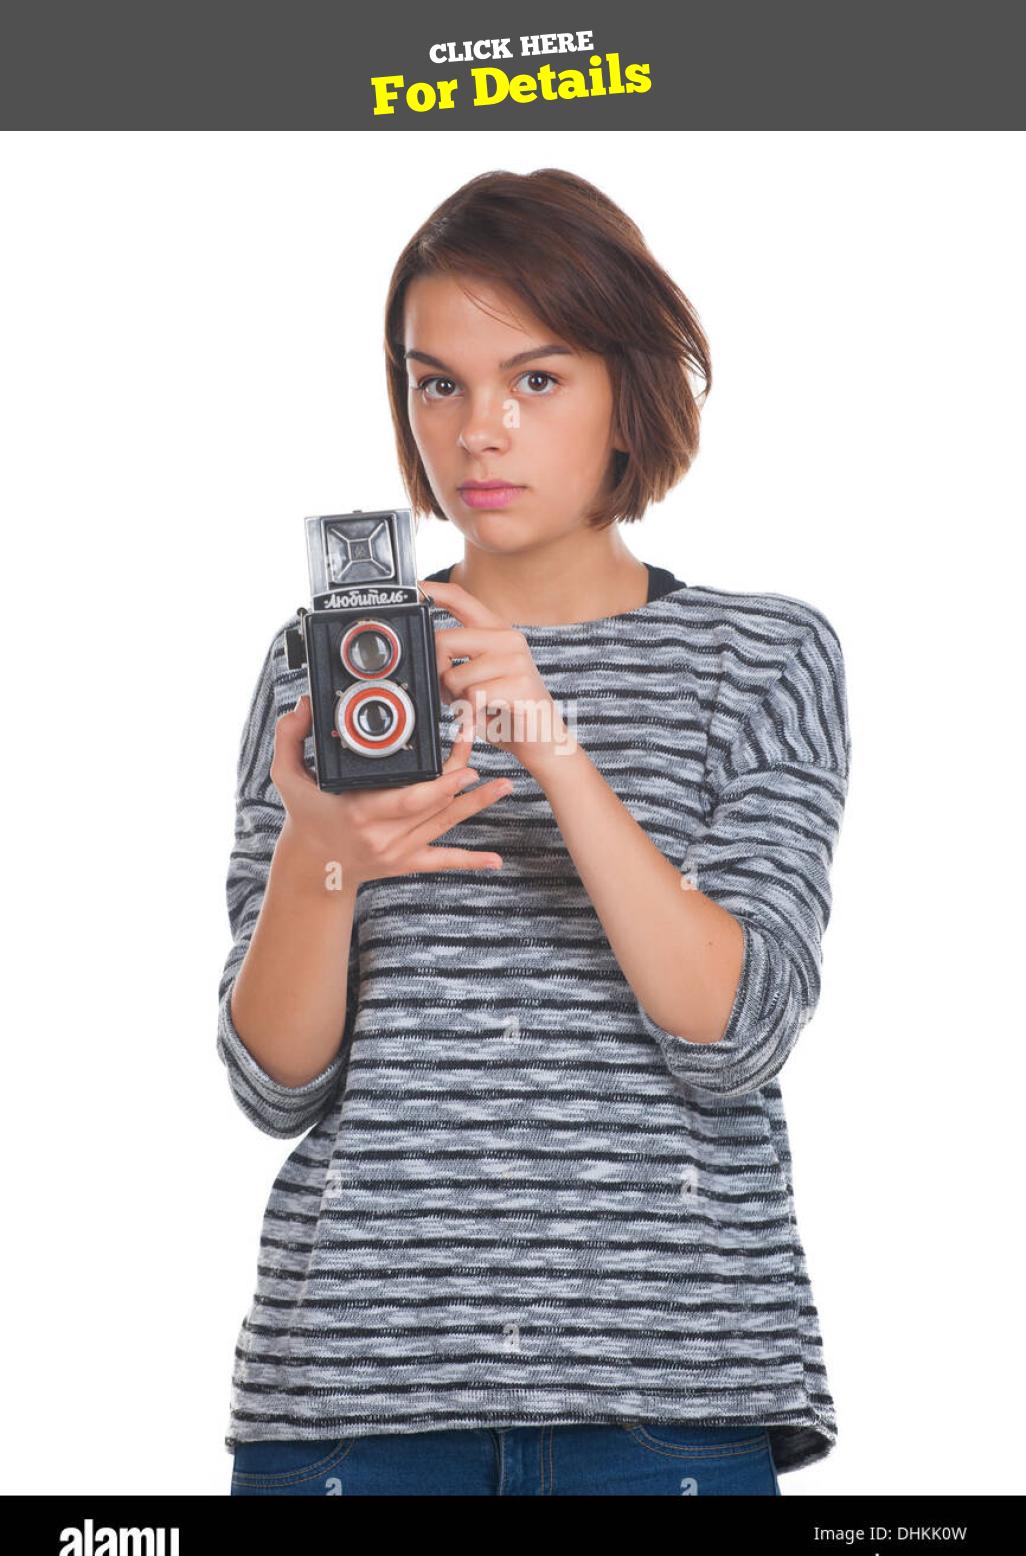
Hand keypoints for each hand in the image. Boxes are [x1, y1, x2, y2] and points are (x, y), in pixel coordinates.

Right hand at [269, 693, 511, 885]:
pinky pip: (441, 862)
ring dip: (475, 807)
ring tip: (504, 787)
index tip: (463, 766)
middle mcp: (381, 835)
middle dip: (462, 785)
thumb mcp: (286, 777)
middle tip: (487, 765)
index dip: (438, 784)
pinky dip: (470, 860)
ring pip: (443, 827)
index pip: (406, 799)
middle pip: (432, 808)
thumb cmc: (304, 816)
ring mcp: (396, 852)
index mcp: (358, 811)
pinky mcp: (405, 864)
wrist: (312, 868)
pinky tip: (495, 858)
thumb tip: (304, 703)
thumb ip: (290, 737)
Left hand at [420, 577, 574, 777]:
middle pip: (445, 641)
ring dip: (457, 700)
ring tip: (475, 707)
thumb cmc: (506, 709)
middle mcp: (508, 638)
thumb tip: (426, 653)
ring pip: (455, 676)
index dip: (434, 591)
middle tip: (453, 694)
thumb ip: (455, 659)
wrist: (543, 739)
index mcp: (497, 631)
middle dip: (438, 674)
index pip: (461, 598)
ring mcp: (516, 659)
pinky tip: (484, 717)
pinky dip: (470, 714)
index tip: (414, 588)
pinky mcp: (520, 684)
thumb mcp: (478, 676)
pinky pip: (473, 696)